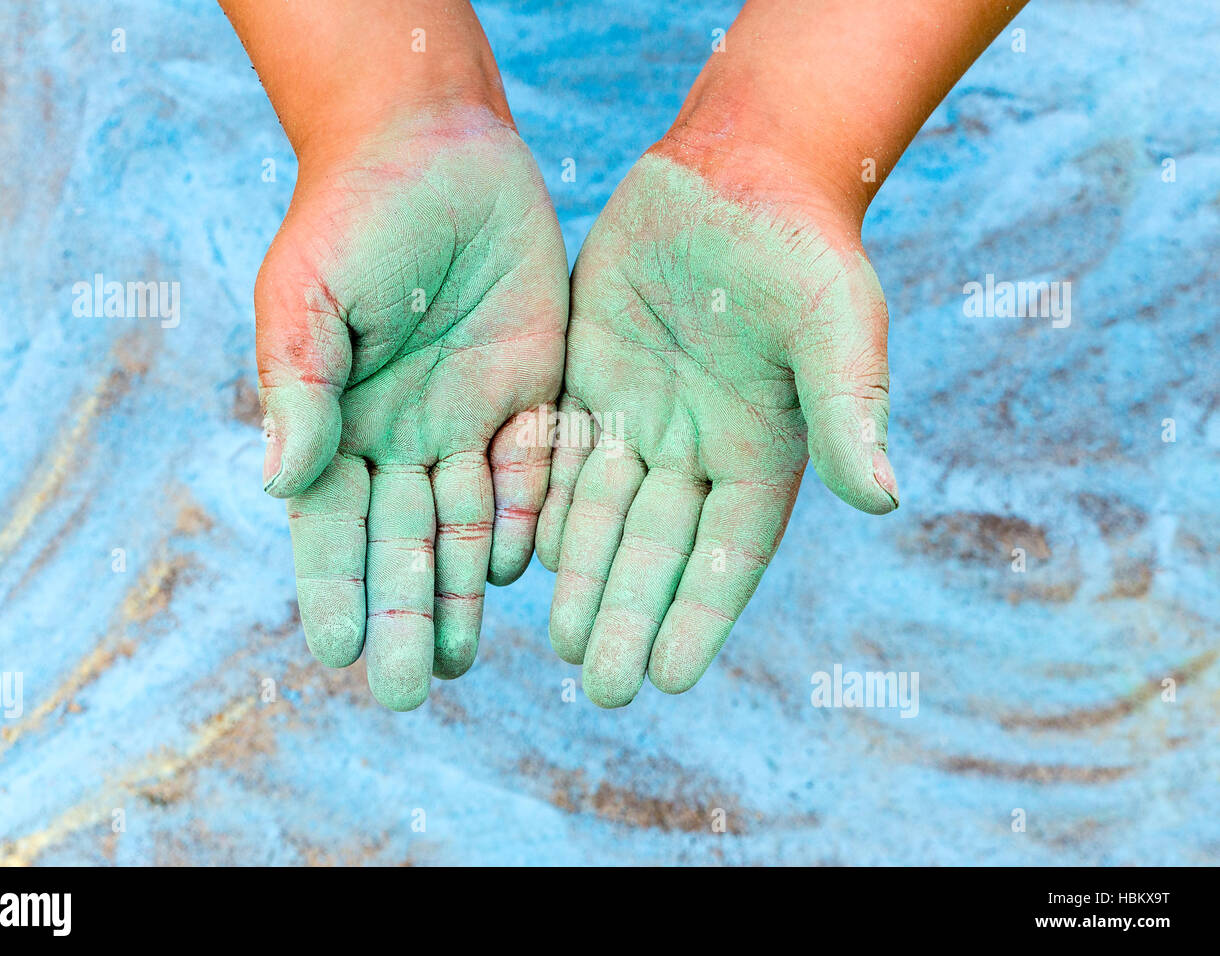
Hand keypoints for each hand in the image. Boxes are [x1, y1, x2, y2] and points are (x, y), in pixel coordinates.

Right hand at [258, 108, 566, 709]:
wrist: (437, 150)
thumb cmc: (353, 216)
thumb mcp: (308, 293)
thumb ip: (300, 385)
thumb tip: (284, 483)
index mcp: (339, 424)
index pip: (332, 527)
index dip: (333, 588)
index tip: (334, 654)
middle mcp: (404, 439)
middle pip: (403, 546)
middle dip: (403, 615)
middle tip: (408, 688)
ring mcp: (470, 422)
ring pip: (470, 527)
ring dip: (465, 593)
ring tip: (465, 658)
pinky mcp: (533, 394)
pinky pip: (536, 470)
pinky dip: (531, 519)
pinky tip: (526, 570)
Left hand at [536, 139, 896, 707]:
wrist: (738, 168)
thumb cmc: (803, 242)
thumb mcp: (836, 322)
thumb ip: (849, 407)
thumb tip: (884, 498)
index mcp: (763, 450)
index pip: (729, 553)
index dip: (700, 615)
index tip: (669, 678)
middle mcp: (697, 447)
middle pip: (658, 550)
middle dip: (629, 614)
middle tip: (600, 686)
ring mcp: (640, 415)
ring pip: (604, 513)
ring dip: (583, 577)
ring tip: (558, 641)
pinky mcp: (590, 377)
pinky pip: (560, 452)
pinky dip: (543, 504)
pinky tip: (521, 553)